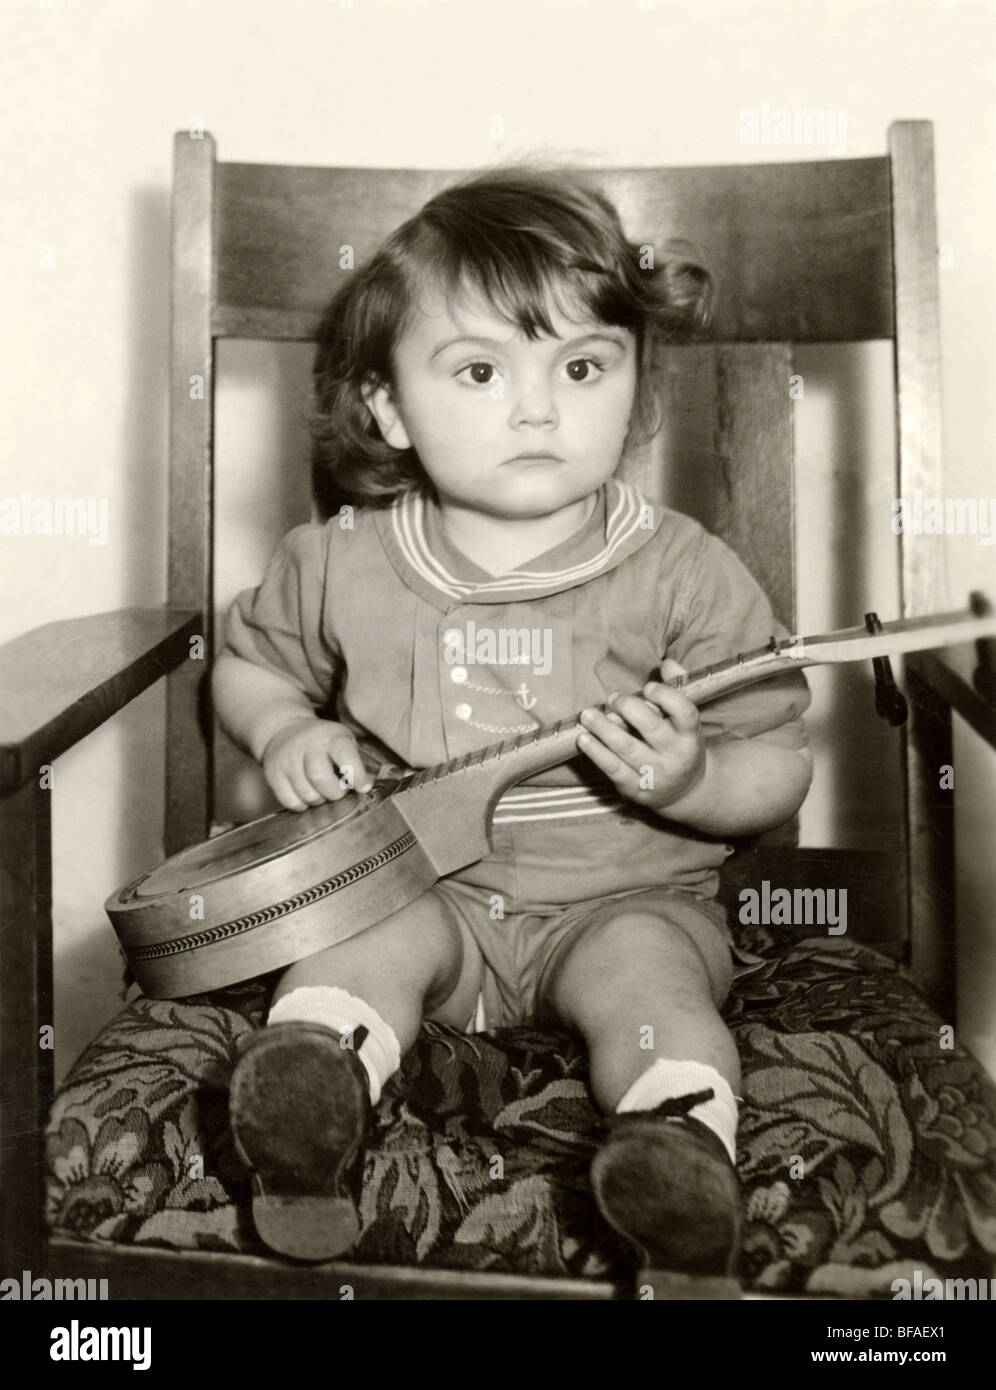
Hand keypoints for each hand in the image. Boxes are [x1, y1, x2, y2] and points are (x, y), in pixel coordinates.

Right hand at [261, 716, 372, 810]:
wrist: (284, 730)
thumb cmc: (323, 742)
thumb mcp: (342, 741)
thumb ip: (355, 763)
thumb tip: (366, 789)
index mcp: (330, 736)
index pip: (344, 755)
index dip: (357, 775)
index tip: (363, 787)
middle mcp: (306, 745)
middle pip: (320, 777)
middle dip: (335, 792)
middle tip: (339, 791)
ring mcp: (286, 759)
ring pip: (306, 794)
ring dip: (319, 800)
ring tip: (322, 792)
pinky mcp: (273, 774)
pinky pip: (290, 802)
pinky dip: (303, 805)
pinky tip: (307, 795)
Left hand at [576, 659, 706, 814]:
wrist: (686, 792)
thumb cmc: (679, 744)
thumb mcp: (686, 721)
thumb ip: (678, 688)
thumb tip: (666, 663)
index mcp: (691, 735)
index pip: (685, 713)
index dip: (666, 697)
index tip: (648, 687)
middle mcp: (676, 756)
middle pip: (652, 729)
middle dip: (629, 709)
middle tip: (612, 698)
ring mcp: (656, 775)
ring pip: (628, 749)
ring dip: (604, 730)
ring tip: (588, 714)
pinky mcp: (636, 788)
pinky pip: (613, 769)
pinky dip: (597, 753)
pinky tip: (583, 739)